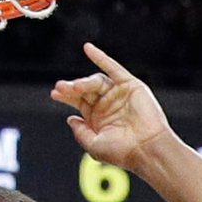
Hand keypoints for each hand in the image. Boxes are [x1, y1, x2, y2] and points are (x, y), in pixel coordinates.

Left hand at [50, 45, 173, 171]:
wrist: (147, 149)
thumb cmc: (122, 152)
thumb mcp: (94, 146)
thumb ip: (81, 133)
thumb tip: (70, 118)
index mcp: (98, 119)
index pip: (78, 102)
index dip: (66, 96)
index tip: (54, 93)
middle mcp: (107, 105)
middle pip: (84, 90)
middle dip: (71, 88)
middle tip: (60, 87)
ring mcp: (118, 94)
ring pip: (96, 81)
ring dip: (84, 82)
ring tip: (76, 87)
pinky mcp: (130, 86)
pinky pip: (114, 68)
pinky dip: (101, 58)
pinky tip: (87, 49)